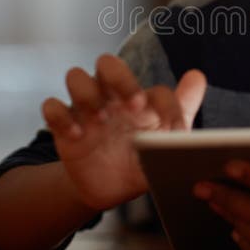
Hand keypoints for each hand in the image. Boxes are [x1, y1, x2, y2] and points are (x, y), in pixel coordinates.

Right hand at [42, 54, 206, 210]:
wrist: (112, 186)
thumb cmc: (143, 154)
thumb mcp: (166, 138)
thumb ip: (182, 107)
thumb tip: (197, 75)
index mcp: (139, 97)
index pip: (152, 86)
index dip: (163, 102)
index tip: (172, 127)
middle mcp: (111, 95)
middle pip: (107, 62)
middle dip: (120, 78)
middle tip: (134, 105)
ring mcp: (86, 108)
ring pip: (76, 76)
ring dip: (88, 93)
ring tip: (101, 119)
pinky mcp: (64, 126)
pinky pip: (52, 107)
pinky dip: (61, 117)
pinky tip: (78, 136)